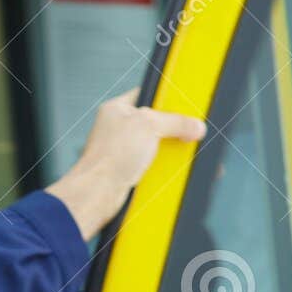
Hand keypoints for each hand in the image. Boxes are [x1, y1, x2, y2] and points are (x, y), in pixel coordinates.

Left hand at [46, 86, 206, 240]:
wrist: (95, 195)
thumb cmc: (110, 156)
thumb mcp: (149, 125)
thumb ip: (175, 121)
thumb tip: (196, 126)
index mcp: (117, 109)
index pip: (147, 96)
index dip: (167, 98)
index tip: (185, 103)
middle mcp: (118, 130)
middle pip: (154, 124)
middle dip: (172, 130)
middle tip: (189, 132)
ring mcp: (121, 153)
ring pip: (153, 149)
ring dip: (168, 153)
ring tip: (184, 153)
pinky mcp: (125, 174)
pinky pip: (150, 169)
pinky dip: (161, 171)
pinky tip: (171, 172)